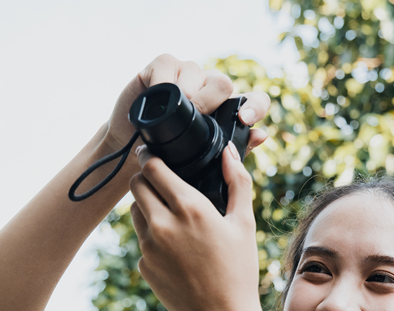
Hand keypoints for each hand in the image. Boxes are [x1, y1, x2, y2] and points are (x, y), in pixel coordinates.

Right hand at [100, 54, 269, 157]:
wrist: (132, 149)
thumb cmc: (169, 156)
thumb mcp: (203, 162)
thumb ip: (234, 153)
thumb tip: (261, 135)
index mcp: (226, 111)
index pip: (254, 100)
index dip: (254, 106)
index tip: (245, 119)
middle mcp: (210, 89)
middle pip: (224, 83)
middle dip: (210, 102)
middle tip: (194, 118)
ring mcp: (188, 74)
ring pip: (197, 74)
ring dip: (185, 95)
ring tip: (171, 114)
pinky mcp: (163, 65)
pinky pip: (169, 66)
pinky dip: (163, 82)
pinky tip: (157, 94)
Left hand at [128, 142, 262, 310]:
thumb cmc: (239, 270)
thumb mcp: (244, 223)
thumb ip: (237, 182)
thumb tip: (229, 151)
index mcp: (189, 207)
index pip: (152, 167)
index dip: (151, 157)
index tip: (154, 155)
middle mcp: (163, 224)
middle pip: (136, 185)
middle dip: (146, 179)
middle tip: (160, 182)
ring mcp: (149, 247)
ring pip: (135, 212)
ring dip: (148, 207)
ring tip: (171, 217)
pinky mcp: (143, 266)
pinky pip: (142, 241)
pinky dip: (154, 238)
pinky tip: (176, 250)